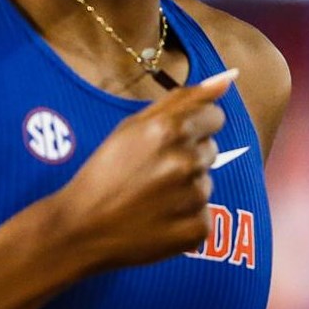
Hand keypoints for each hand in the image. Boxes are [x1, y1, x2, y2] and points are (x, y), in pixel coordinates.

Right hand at [57, 67, 236, 269]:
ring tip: (151, 200)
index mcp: (169, 129)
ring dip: (185, 190)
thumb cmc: (104, 173)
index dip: (194, 127)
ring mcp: (193, 198)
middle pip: (210, 150)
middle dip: (187, 158)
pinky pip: (203, 216)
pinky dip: (184, 219)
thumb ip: (182, 100)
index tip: (170, 141)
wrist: (80, 229)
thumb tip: (228, 79)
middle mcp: (185, 161)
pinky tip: (157, 221)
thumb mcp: (132, 127)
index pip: (215, 117)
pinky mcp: (197, 229)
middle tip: (152, 174)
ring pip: (205, 184)